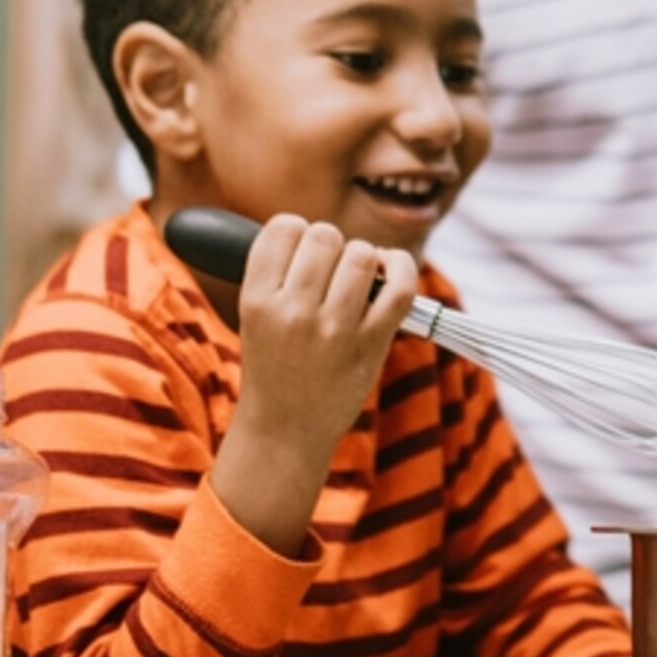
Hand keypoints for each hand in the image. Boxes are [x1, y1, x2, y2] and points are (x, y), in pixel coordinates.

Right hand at [214, 216, 416, 554]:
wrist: (287, 430)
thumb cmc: (274, 366)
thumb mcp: (254, 316)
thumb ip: (276, 271)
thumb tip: (306, 226)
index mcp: (256, 300)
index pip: (283, 228)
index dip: (297, 231)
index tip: (301, 250)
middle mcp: (293, 312)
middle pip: (325, 236)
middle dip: (331, 244)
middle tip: (328, 270)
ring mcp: (335, 329)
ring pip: (361, 255)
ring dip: (362, 258)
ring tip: (355, 278)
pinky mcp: (371, 343)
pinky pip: (400, 286)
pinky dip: (402, 266)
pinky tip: (391, 268)